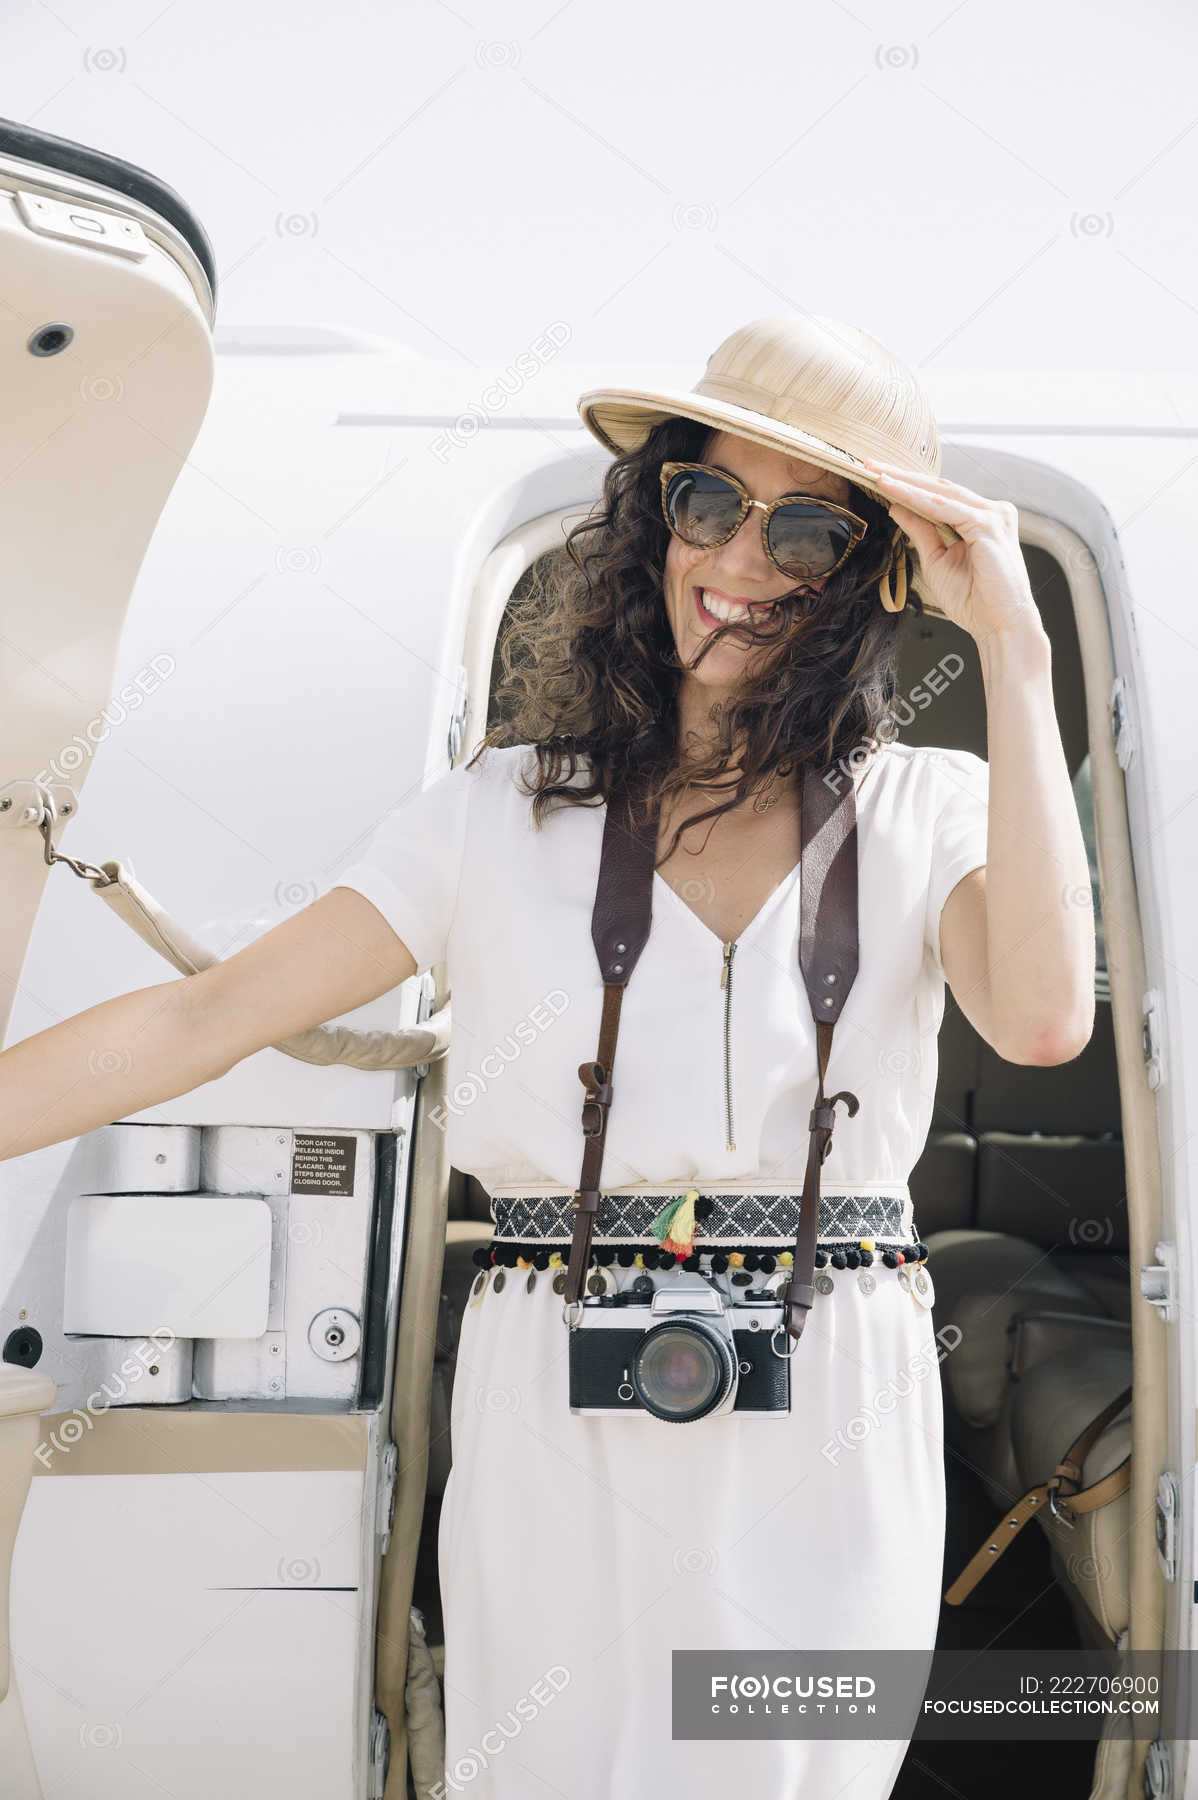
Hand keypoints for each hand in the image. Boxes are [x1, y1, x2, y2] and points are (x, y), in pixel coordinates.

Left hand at [858, 455, 1042, 643]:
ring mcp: (993, 516)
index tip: (878, 477)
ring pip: (939, 494)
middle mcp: (991, 511)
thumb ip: (921, 531)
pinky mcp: (988, 525)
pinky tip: (895, 491)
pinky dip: (916, 498)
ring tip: (877, 474)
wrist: (999, 625)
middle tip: (871, 465)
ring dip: (905, 482)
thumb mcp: (937, 560)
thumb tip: (897, 509)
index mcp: (981, 519)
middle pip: (938, 487)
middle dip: (902, 475)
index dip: (908, 486)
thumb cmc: (975, 600)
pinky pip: (944, 508)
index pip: (939, 496)